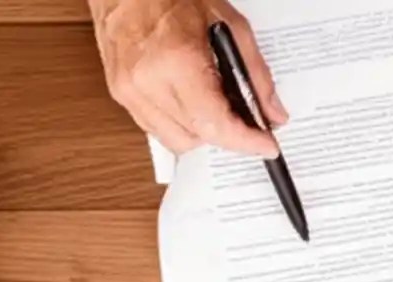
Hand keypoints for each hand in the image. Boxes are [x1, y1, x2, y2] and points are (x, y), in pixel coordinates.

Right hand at [88, 0, 285, 156]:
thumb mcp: (228, 23)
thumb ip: (255, 73)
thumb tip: (272, 111)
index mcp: (176, 60)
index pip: (215, 123)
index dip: (245, 141)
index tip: (266, 146)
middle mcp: (147, 82)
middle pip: (198, 137)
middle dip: (229, 135)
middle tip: (249, 121)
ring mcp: (129, 91)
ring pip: (177, 141)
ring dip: (203, 131)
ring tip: (217, 106)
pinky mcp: (120, 94)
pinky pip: (156, 129)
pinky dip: (180, 123)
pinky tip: (192, 102)